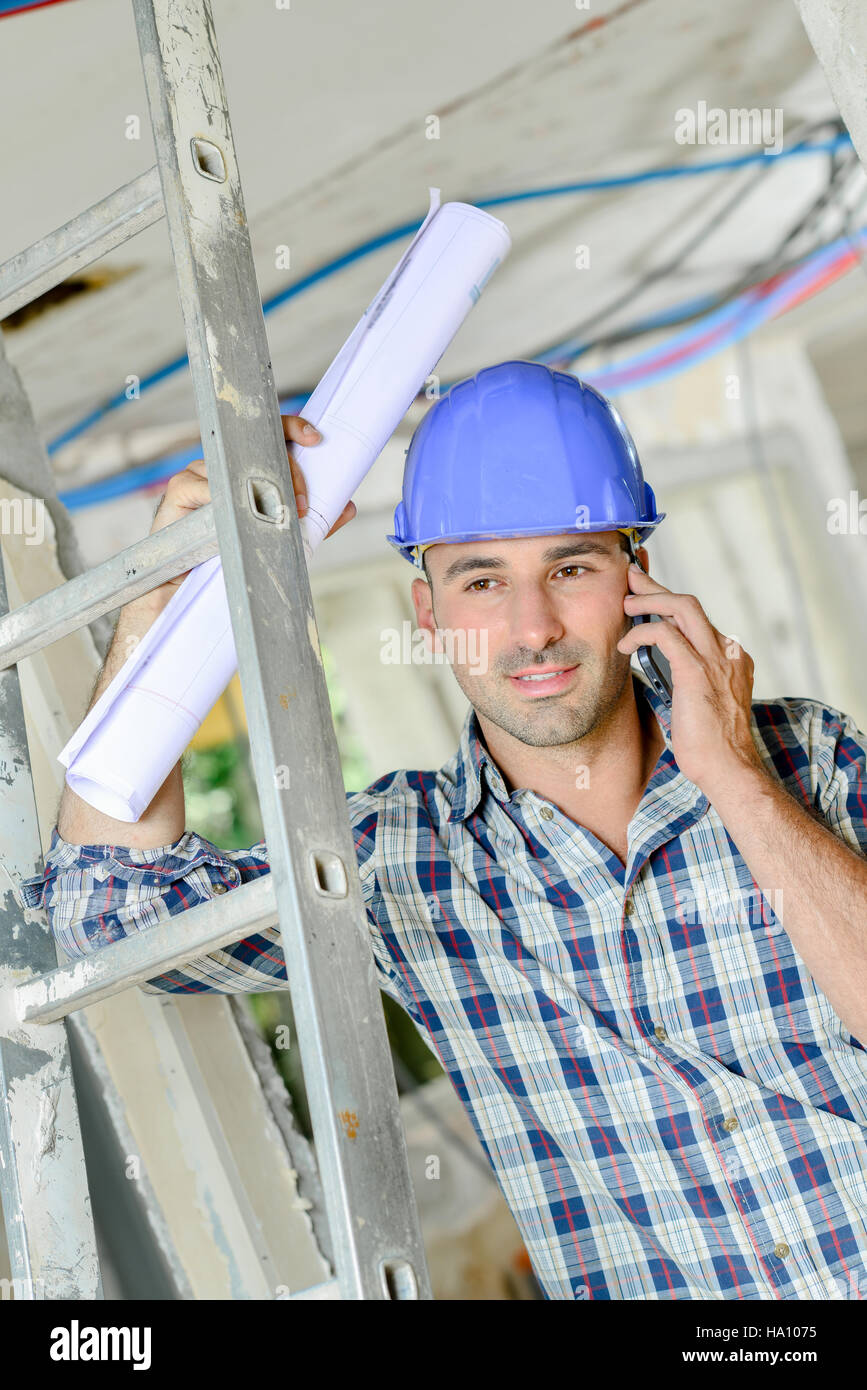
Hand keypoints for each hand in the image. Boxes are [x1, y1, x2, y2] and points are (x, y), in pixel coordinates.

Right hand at [131, 414, 355, 612]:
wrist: (186, 587)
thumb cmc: (229, 558)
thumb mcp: (277, 536)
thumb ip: (311, 522)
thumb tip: (348, 508)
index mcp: (244, 470)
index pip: (270, 437)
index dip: (292, 429)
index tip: (315, 438)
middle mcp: (222, 465)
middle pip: (259, 450)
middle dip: (289, 473)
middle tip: (303, 503)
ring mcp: (199, 473)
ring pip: (235, 468)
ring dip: (261, 491)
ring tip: (277, 515)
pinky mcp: (179, 488)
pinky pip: (206, 486)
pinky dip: (225, 500)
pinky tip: (236, 517)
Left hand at [616, 563, 764, 792]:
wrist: (728, 768)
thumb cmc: (711, 745)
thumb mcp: (702, 701)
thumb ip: (688, 677)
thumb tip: (659, 664)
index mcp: (731, 657)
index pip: (698, 618)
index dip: (670, 602)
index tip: (647, 593)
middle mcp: (727, 651)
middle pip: (690, 603)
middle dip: (656, 588)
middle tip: (631, 579)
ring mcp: (716, 659)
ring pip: (682, 608)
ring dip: (649, 600)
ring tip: (625, 604)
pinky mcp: (697, 671)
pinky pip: (666, 635)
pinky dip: (641, 632)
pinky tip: (625, 644)